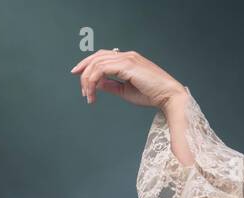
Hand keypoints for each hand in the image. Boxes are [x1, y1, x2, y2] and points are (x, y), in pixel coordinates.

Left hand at [70, 49, 186, 109]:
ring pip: (97, 64)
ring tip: (88, 96)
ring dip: (88, 81)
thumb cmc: (150, 94)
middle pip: (96, 57)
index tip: (77, 75)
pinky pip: (102, 70)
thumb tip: (96, 83)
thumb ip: (110, 85)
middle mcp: (126, 56)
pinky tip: (93, 93)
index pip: (102, 56)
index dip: (87, 64)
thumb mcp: (124, 90)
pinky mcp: (127, 65)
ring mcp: (127, 59)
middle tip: (82, 91)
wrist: (167, 95)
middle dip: (84, 72)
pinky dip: (93, 82)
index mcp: (126, 59)